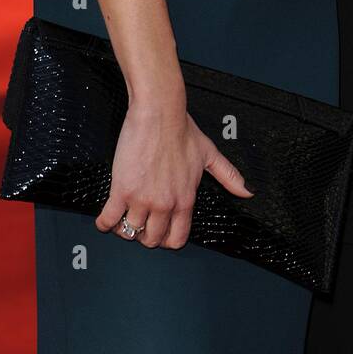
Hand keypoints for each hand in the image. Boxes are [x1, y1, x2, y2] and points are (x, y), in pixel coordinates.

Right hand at [96, 101, 253, 250]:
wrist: (159, 112)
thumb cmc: (182, 130)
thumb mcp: (210, 155)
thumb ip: (229, 176)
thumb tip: (247, 191)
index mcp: (186, 199)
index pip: (177, 238)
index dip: (167, 240)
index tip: (160, 234)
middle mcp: (165, 204)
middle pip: (152, 240)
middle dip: (145, 236)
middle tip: (140, 226)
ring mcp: (143, 199)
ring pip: (130, 232)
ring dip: (124, 229)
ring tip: (122, 220)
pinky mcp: (122, 190)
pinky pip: (109, 219)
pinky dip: (105, 223)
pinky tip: (106, 219)